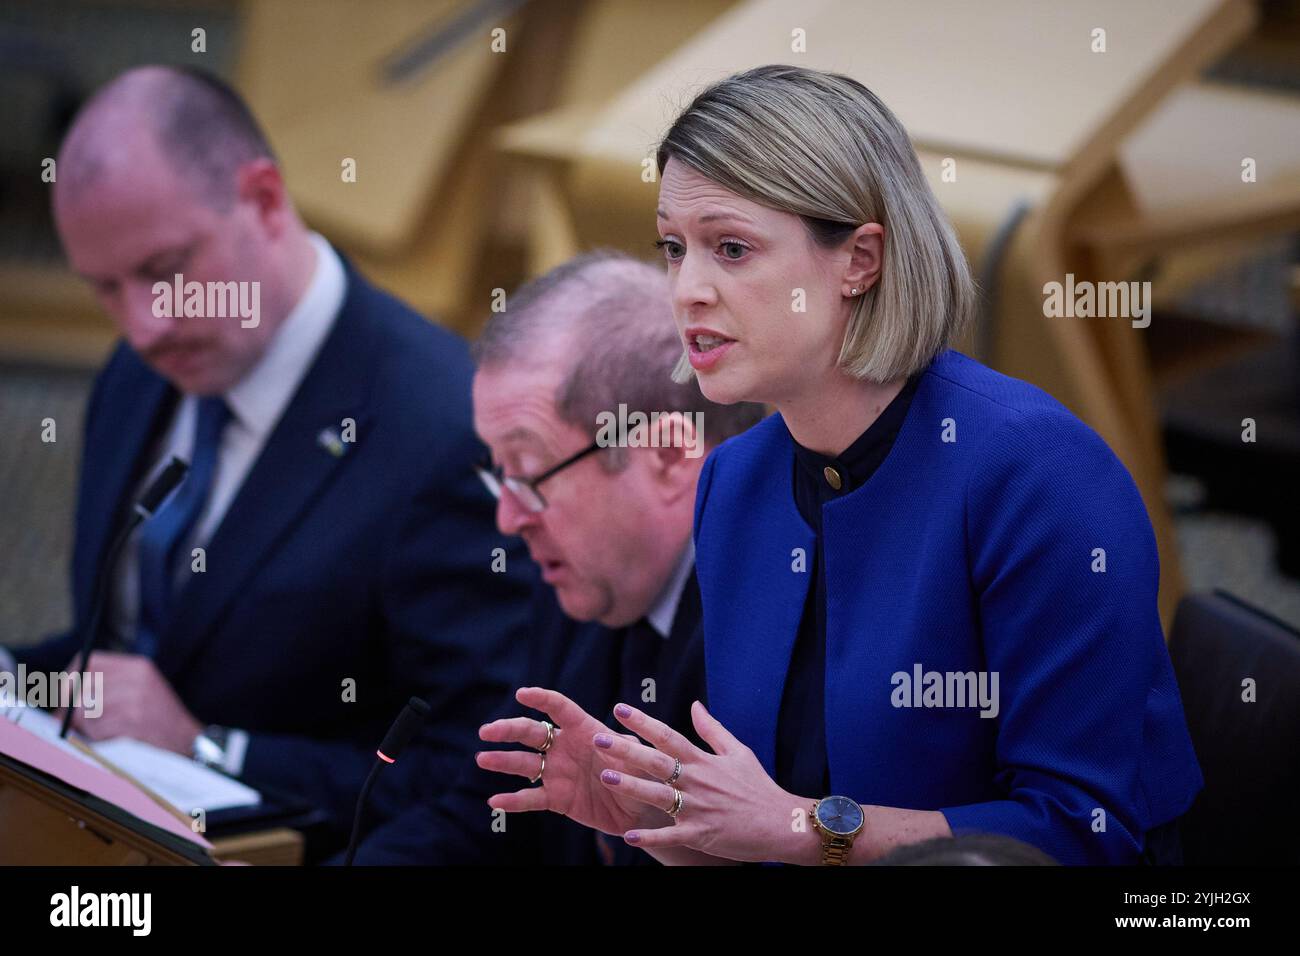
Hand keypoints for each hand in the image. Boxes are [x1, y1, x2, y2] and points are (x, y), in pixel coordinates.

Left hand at [65, 652, 201, 752]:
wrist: (187, 740)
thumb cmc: (157, 718)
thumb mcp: (140, 689)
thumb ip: (106, 685)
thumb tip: (61, 695)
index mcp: (138, 666)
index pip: (90, 661)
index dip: (71, 677)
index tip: (65, 694)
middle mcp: (137, 679)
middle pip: (83, 685)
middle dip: (71, 705)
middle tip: (71, 721)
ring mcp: (135, 700)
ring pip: (85, 709)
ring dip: (86, 725)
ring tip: (102, 731)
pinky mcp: (133, 723)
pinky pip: (96, 729)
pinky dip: (97, 738)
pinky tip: (112, 739)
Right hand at [477, 687, 667, 836]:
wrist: (641, 808)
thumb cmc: (643, 774)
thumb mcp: (638, 758)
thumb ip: (622, 748)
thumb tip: (604, 739)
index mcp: (584, 729)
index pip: (559, 708)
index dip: (541, 698)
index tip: (521, 693)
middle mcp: (565, 747)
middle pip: (532, 732)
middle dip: (508, 729)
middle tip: (486, 731)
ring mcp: (558, 772)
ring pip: (525, 763)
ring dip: (502, 761)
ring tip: (482, 759)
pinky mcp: (557, 798)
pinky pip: (531, 799)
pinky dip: (513, 801)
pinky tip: (495, 801)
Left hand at [593, 699, 805, 862]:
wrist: (782, 823)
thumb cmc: (758, 787)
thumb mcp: (738, 751)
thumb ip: (712, 729)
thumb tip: (695, 704)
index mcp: (703, 761)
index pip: (668, 736)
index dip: (643, 722)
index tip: (619, 709)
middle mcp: (697, 781)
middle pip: (656, 762)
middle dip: (626, 750)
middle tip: (598, 739)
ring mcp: (698, 808)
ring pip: (659, 796)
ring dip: (631, 787)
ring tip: (605, 778)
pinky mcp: (702, 834)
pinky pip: (671, 835)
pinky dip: (651, 837)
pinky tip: (629, 837)